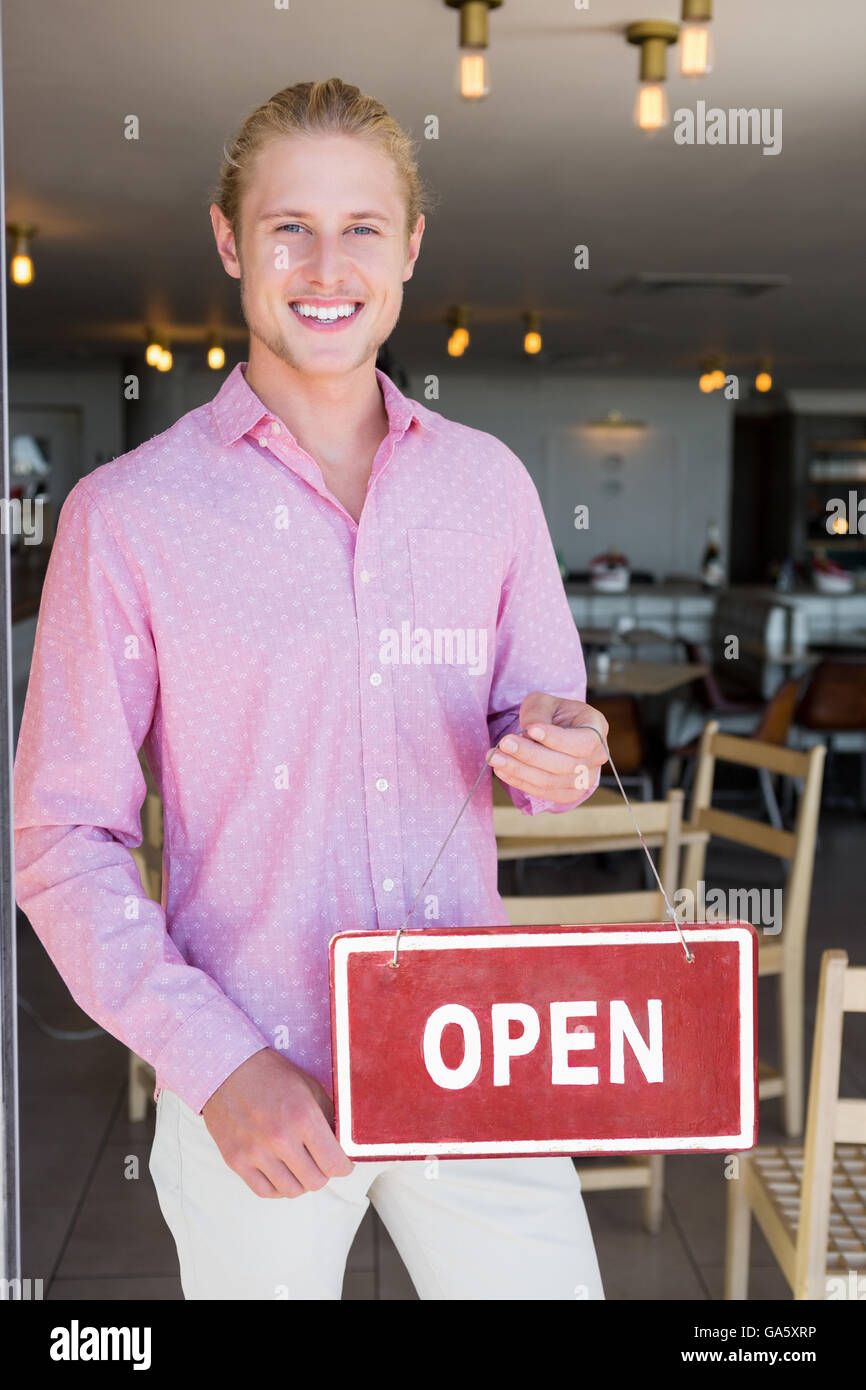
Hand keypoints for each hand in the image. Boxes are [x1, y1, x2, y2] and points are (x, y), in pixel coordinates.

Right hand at [202, 1048, 353, 1197]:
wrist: (226, 1069)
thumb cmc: (270, 1074)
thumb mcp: (309, 1087)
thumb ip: (328, 1118)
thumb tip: (343, 1146)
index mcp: (302, 1116)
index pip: (334, 1163)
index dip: (344, 1166)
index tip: (343, 1162)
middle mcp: (279, 1137)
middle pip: (315, 1182)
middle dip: (324, 1172)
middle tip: (320, 1160)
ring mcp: (255, 1152)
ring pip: (292, 1191)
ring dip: (300, 1181)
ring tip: (299, 1164)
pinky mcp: (235, 1161)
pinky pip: (265, 1191)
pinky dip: (277, 1187)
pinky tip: (280, 1171)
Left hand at [487, 691, 608, 804]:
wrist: (555, 730)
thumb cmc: (552, 713)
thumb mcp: (545, 702)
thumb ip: (538, 714)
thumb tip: (529, 734)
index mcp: (597, 729)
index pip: (583, 742)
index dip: (557, 739)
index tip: (531, 730)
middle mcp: (596, 758)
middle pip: (564, 765)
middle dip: (530, 755)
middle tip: (504, 743)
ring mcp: (584, 780)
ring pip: (550, 781)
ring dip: (519, 770)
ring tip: (495, 757)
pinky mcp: (567, 794)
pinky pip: (543, 792)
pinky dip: (520, 782)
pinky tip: (501, 770)